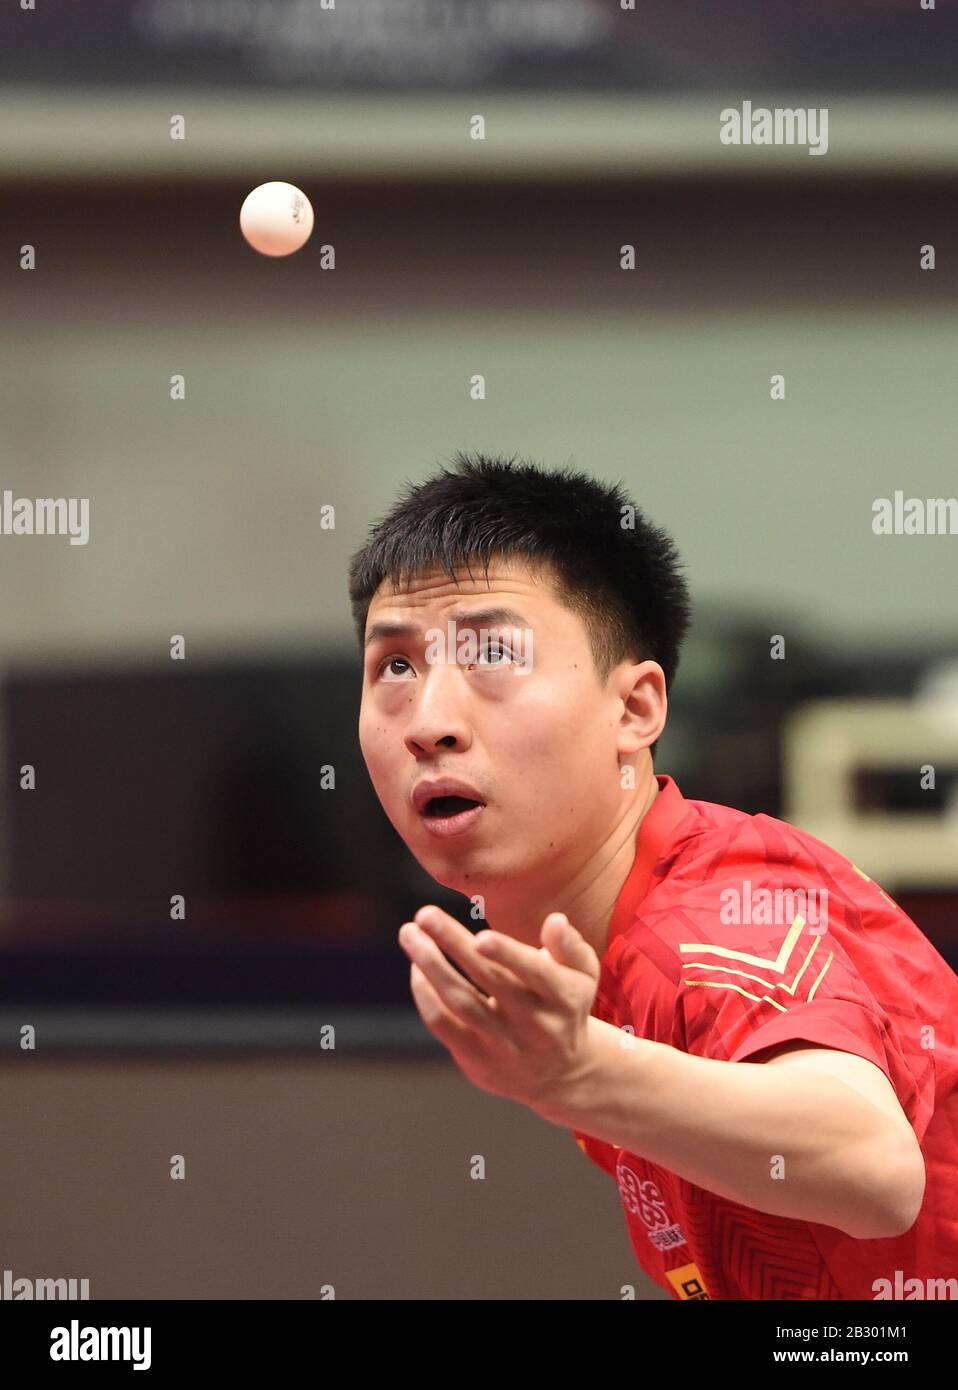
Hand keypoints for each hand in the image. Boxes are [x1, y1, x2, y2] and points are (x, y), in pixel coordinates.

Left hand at [398, 904, 600, 1114]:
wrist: (560, 1074)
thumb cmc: (565, 1007)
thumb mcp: (582, 976)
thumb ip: (569, 945)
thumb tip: (555, 921)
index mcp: (564, 998)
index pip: (536, 974)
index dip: (508, 955)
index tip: (481, 937)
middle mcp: (535, 1024)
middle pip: (489, 980)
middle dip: (454, 944)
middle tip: (425, 914)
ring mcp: (504, 1045)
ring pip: (460, 1002)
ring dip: (430, 965)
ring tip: (409, 933)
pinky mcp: (477, 1059)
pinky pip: (443, 1024)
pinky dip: (426, 994)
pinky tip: (417, 967)